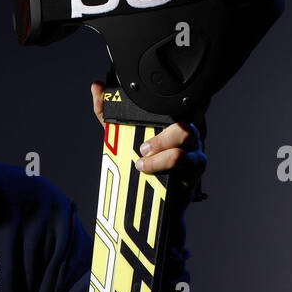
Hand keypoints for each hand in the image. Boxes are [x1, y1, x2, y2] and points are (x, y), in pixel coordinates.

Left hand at [91, 81, 205, 199]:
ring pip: (186, 143)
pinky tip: (148, 173)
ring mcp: (194, 155)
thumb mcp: (119, 138)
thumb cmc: (140, 165)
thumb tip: (96, 87)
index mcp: (172, 124)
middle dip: (161, 138)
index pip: (176, 107)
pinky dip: (162, 168)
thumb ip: (107, 113)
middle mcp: (188, 137)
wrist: (149, 204)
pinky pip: (185, 165)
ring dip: (160, 156)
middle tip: (141, 149)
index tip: (144, 123)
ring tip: (141, 164)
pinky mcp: (193, 175)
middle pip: (186, 126)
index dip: (166, 105)